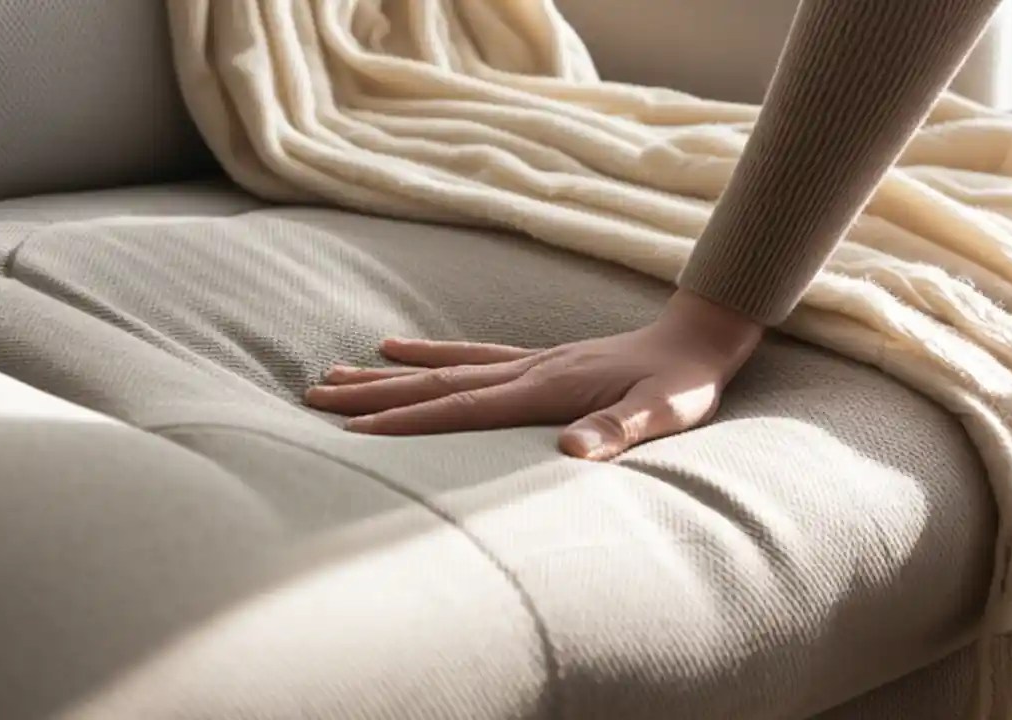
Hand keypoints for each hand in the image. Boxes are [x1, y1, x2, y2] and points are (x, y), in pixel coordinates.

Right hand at [304, 290, 764, 459]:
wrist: (698, 337)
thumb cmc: (683, 383)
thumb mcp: (663, 412)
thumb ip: (617, 430)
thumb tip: (570, 453)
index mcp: (546, 389)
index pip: (462, 407)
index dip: (407, 420)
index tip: (355, 429)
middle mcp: (525, 370)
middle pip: (433, 383)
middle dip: (373, 395)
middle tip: (314, 399)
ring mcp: (526, 361)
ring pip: (440, 367)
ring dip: (385, 374)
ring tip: (334, 375)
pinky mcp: (535, 359)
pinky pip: (468, 354)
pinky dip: (427, 351)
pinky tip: (396, 347)